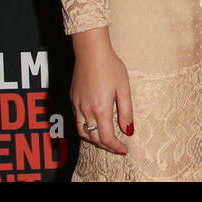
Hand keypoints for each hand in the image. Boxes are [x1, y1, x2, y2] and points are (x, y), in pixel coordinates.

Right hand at [70, 29, 133, 153]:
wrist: (91, 51)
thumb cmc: (110, 67)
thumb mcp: (124, 88)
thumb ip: (126, 111)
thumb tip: (128, 131)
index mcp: (100, 108)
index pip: (106, 137)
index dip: (115, 147)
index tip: (124, 150)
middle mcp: (85, 110)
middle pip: (93, 138)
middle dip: (106, 145)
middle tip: (118, 146)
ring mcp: (76, 105)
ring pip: (82, 132)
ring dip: (94, 139)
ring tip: (106, 139)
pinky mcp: (72, 99)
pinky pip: (77, 121)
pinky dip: (86, 129)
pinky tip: (95, 125)